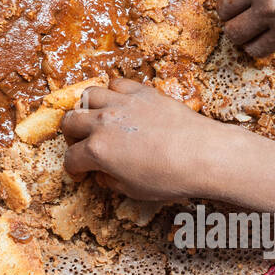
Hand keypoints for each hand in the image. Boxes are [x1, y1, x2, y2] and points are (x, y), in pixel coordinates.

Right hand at [61, 79, 228, 200]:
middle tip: (82, 143)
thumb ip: (111, 180)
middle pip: (70, 121)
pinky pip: (116, 83)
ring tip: (96, 118)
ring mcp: (122, 103)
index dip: (73, 168)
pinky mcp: (141, 91)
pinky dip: (113, 93)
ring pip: (88, 95)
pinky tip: (121, 104)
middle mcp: (104, 123)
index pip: (71, 158)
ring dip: (87, 108)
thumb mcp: (134, 190)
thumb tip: (104, 174)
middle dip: (71, 135)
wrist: (203, 154)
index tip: (80, 171)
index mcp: (98, 151)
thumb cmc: (171, 176)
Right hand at [219, 0, 274, 55]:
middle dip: (238, 29)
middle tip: (247, 19)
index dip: (255, 42)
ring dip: (232, 7)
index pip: (255, 49)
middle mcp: (271, 9)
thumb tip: (269, 22)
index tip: (257, 34)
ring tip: (244, 0)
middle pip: (234, 32)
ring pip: (224, 7)